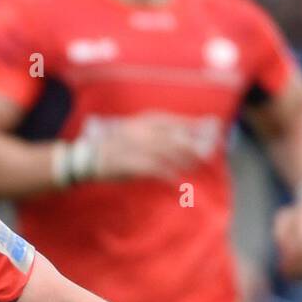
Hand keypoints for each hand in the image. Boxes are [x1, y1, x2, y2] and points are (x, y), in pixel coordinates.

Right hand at [91, 113, 209, 182]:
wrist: (90, 157)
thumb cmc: (116, 145)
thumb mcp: (136, 130)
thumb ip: (157, 132)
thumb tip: (183, 137)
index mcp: (144, 120)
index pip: (175, 121)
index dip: (194, 125)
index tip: (211, 129)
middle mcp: (142, 131)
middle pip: (175, 137)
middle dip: (193, 145)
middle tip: (208, 153)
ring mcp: (136, 146)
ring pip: (167, 153)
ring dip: (183, 160)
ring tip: (195, 166)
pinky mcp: (131, 163)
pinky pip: (154, 169)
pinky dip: (167, 174)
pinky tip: (175, 181)